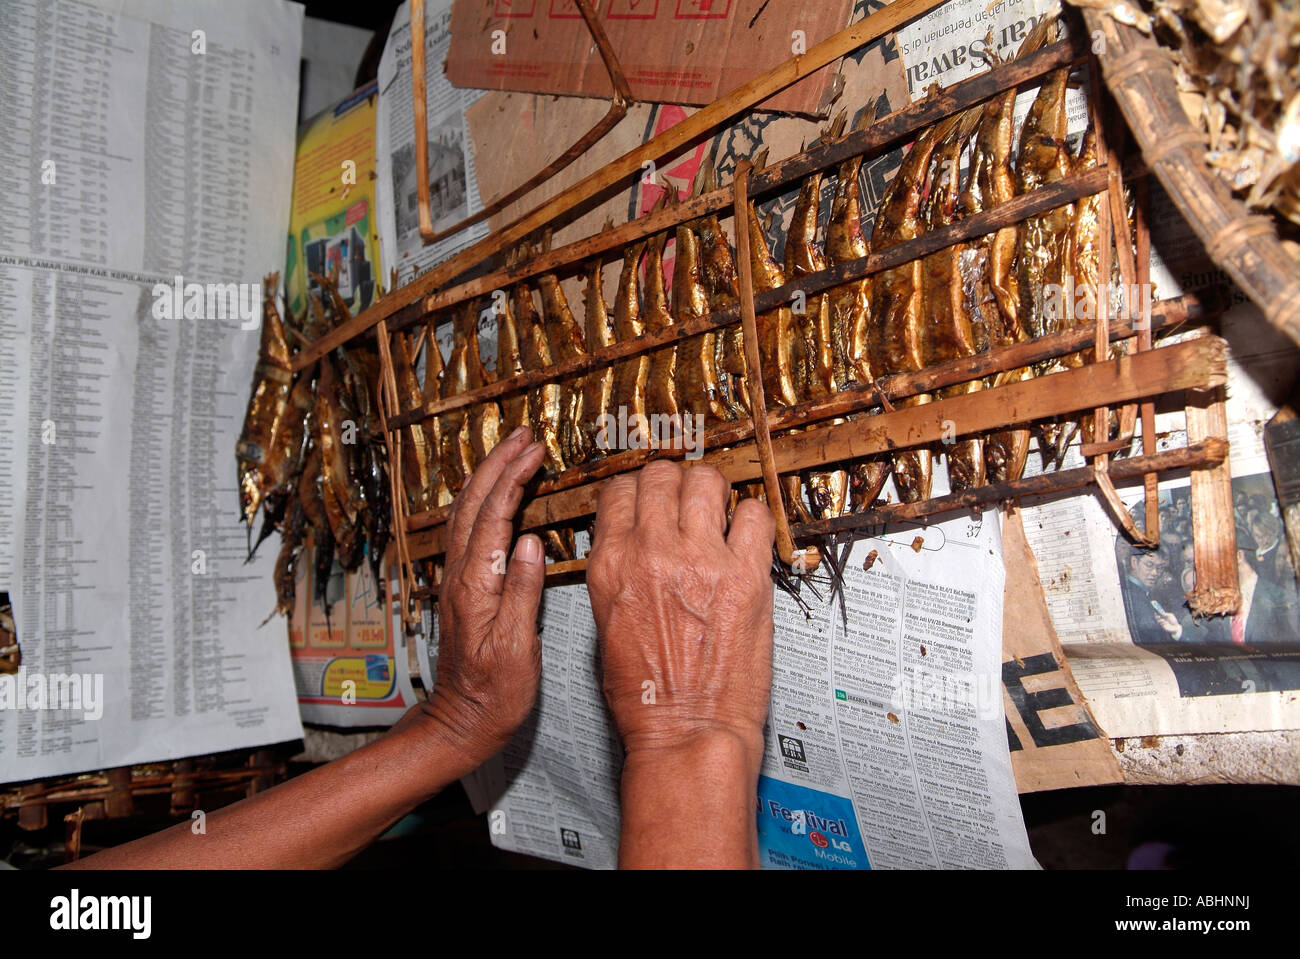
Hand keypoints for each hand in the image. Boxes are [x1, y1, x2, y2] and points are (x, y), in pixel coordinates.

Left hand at [415, 426, 546, 771]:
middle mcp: (459, 576)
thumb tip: (531, 542)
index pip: (493, 516)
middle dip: (497, 463)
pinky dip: (483, 502)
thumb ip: (522, 593)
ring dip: (487, 477)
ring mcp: (457, 581)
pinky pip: (468, 531)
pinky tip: (498, 497)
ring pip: (466, 514)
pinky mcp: (462, 589)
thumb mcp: (516, 649)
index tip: (534, 449)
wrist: (460, 722)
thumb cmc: (493, 695)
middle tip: (522, 433)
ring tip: (512, 451)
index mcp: (475, 586)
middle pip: (472, 505)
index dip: (513, 478)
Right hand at [586, 460, 775, 758]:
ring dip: (711, 491)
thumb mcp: (606, 626)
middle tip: (685, 501)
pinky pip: (756, 515)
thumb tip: (633, 542)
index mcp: (612, 566)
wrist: (687, 731)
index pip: (619, 492)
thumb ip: (617, 573)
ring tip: (717, 510)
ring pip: (706, 481)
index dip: (636, 491)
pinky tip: (746, 536)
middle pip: (661, 476)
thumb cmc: (647, 696)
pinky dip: (752, 518)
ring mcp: (702, 561)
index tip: (649, 499)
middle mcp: (653, 554)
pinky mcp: (746, 577)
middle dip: (673, 484)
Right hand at [1156, 610, 1181, 639]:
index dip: (1156, 613)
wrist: (1176, 626)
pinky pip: (1161, 624)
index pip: (1158, 614)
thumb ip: (1166, 614)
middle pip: (1157, 618)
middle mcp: (1162, 620)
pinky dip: (1163, 623)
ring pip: (1158, 621)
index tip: (1155, 612)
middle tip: (1158, 615)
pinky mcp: (1163, 626)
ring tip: (1163, 620)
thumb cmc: (1174, 621)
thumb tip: (1162, 612)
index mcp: (1163, 617)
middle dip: (1157, 616)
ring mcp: (1162, 623)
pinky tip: (1165, 622)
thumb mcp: (1171, 615)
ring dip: (1160, 620)